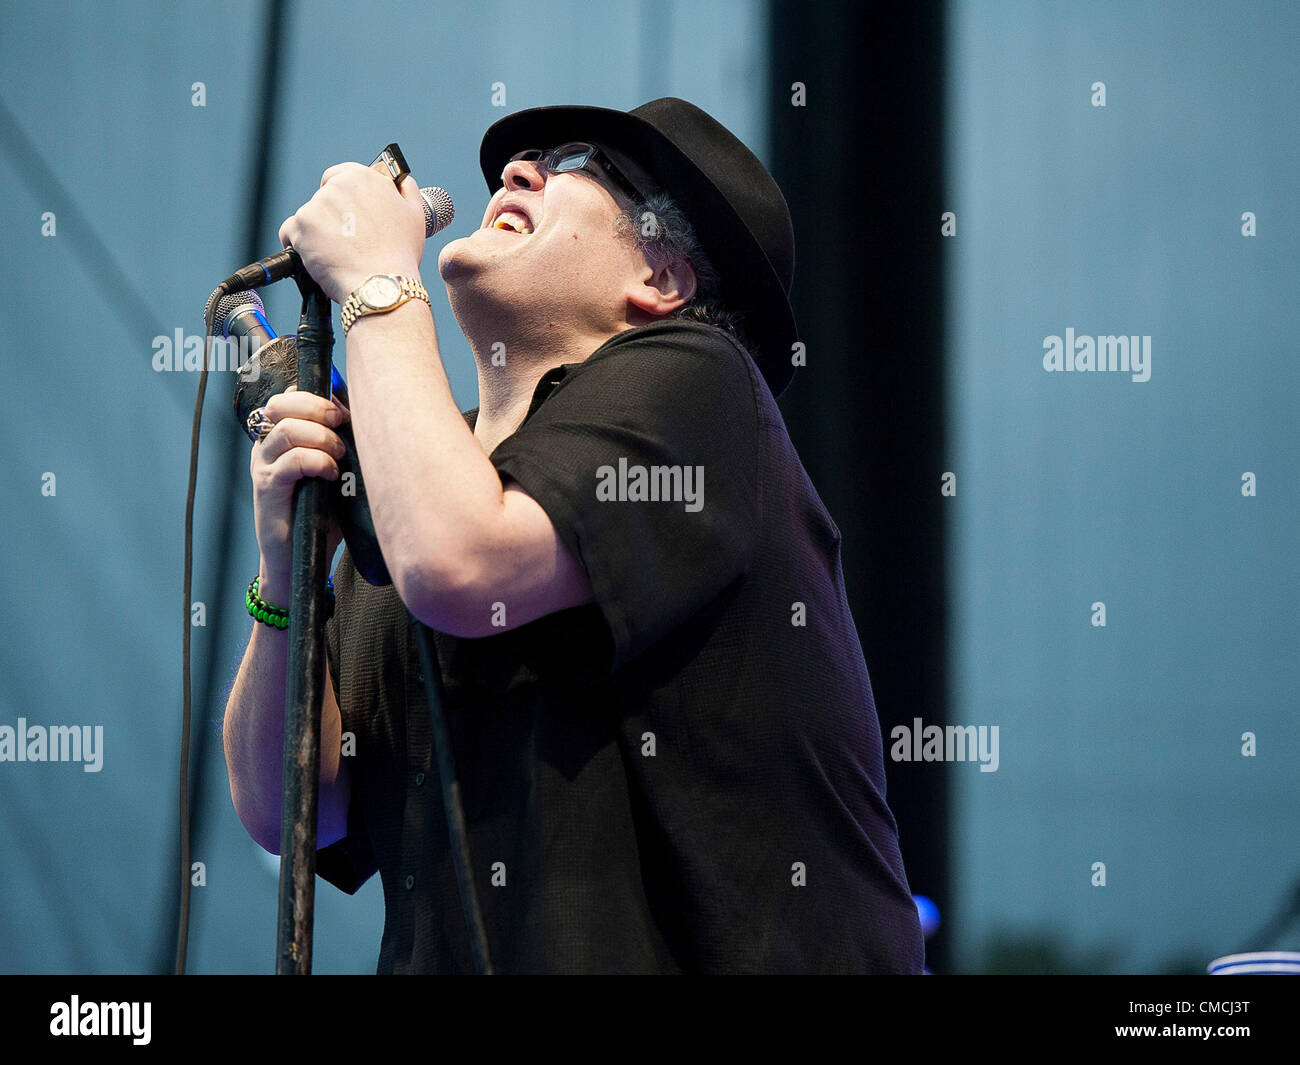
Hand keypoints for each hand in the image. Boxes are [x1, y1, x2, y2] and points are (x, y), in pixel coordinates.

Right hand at [251, 385, 350, 579]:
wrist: (301, 557)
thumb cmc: (321, 513)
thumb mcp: (335, 471)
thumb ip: (339, 443)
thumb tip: (358, 415)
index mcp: (281, 437)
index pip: (288, 396)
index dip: (317, 397)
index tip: (344, 412)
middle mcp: (267, 446)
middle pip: (281, 403)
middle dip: (317, 407)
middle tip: (341, 424)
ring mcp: (264, 465)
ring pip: (287, 430)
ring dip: (321, 437)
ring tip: (340, 455)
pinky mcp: (266, 488)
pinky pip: (290, 461)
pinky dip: (316, 462)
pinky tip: (330, 474)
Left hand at [278, 163, 425, 303]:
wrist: (381, 285)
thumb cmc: (399, 254)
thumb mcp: (415, 214)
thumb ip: (404, 189)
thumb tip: (398, 180)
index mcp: (363, 177)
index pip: (338, 176)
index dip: (342, 198)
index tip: (347, 215)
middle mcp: (338, 186)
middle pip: (323, 199)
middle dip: (331, 218)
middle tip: (347, 242)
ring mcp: (316, 205)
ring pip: (309, 217)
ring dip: (317, 233)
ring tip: (337, 255)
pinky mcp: (300, 226)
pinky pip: (290, 233)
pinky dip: (299, 246)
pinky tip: (318, 259)